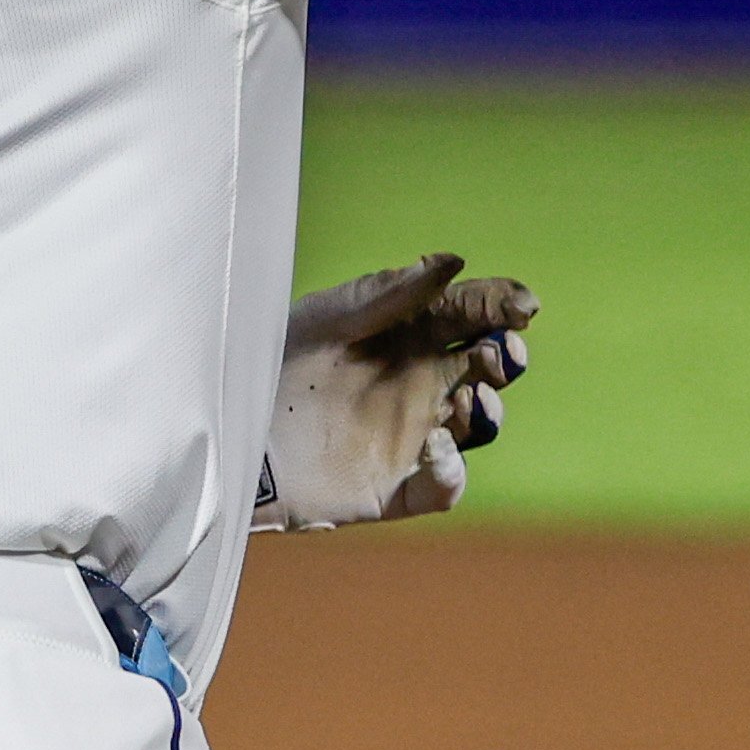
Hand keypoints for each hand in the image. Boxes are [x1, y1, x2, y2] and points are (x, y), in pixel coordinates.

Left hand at [255, 252, 536, 530]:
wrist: (226, 434)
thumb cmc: (270, 363)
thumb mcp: (326, 319)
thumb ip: (388, 295)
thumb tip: (455, 262)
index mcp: (405, 335)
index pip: (469, 314)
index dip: (501, 306)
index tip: (522, 306)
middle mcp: (417, 383)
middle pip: (486, 367)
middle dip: (506, 356)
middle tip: (501, 352)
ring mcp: (410, 436)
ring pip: (478, 426)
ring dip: (489, 411)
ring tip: (473, 398)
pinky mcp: (395, 488)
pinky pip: (445, 485)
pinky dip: (453, 469)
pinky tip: (435, 446)